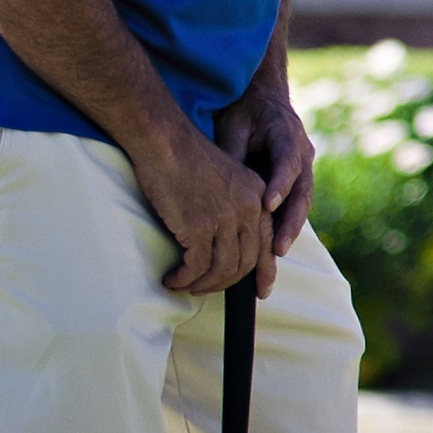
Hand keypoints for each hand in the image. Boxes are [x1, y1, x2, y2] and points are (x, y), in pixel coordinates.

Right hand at [131, 127, 277, 299]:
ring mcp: (226, 218)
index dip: (265, 271)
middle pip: (245, 262)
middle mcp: (249, 209)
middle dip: (225, 283)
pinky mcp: (200, 226)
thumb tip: (229, 247)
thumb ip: (234, 210)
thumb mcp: (225, 183)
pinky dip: (183, 278)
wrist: (165, 141)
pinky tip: (171, 279)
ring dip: (200, 284)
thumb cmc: (186, 161)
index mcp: (258, 198)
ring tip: (182, 284)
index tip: (261, 291)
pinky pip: (196, 267)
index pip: (268, 243)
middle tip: (202, 290)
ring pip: (221, 269)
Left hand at [225, 80, 318, 252]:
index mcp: (288, 135)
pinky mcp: (296, 181)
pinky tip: (272, 249)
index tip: (267, 206)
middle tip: (278, 249)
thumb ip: (232, 153)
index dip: (280, 185)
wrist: (263, 99)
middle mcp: (303, 154)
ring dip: (290, 230)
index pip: (288, 163)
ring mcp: (303, 169)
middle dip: (290, 223)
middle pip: (302, 193)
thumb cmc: (244, 111)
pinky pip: (293, 206)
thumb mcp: (233, 125)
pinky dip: (284, 226)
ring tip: (276, 256)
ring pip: (301, 204)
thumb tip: (222, 186)